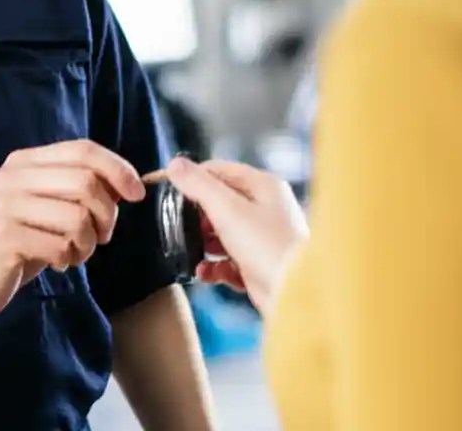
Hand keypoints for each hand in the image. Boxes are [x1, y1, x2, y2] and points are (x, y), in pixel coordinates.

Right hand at [0, 140, 146, 323]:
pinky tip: (57, 263)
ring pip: (77, 218)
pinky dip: (68, 259)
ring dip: (87, 243)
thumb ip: (76, 191)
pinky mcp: (3, 239)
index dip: (118, 168)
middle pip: (86, 183)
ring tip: (74, 254)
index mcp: (25, 162)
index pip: (83, 149)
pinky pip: (60, 245)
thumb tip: (127, 184)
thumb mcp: (45, 209)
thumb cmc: (13, 244)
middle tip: (102, 237)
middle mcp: (12, 177)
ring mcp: (5, 207)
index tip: (137, 193)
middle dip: (107, 215)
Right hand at [165, 157, 307, 313]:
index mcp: (263, 186)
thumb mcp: (227, 209)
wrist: (294, 295)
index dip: (192, 178)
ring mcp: (262, 238)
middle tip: (179, 225)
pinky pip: (228, 260)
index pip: (219, 171)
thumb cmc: (268, 247)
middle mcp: (265, 209)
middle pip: (219, 203)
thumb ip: (199, 185)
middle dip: (197, 216)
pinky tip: (205, 272)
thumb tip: (174, 164)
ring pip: (221, 233)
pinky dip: (214, 266)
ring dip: (203, 243)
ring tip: (192, 251)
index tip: (167, 189)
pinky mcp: (257, 264)